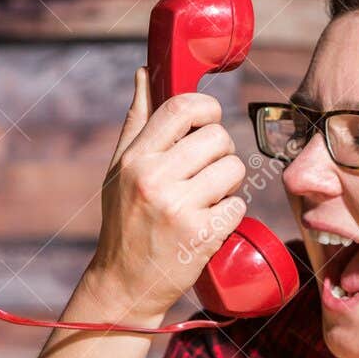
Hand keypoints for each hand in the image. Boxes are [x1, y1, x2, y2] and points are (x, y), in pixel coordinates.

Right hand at [83, 66, 249, 318]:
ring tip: (207, 199)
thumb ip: (137, 122)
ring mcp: (179, 207)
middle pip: (218, 137)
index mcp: (136, 158)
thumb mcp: (120, 171)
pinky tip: (209, 223)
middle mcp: (155, 178)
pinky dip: (230, 214)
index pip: (181, 107)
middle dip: (222, 152)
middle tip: (208, 172)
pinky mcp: (202, 234)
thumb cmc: (125, 223)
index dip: (206, 108)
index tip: (208, 122)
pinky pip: (238, 205)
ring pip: (234, 170)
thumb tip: (146, 72)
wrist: (126, 285)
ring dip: (229, 184)